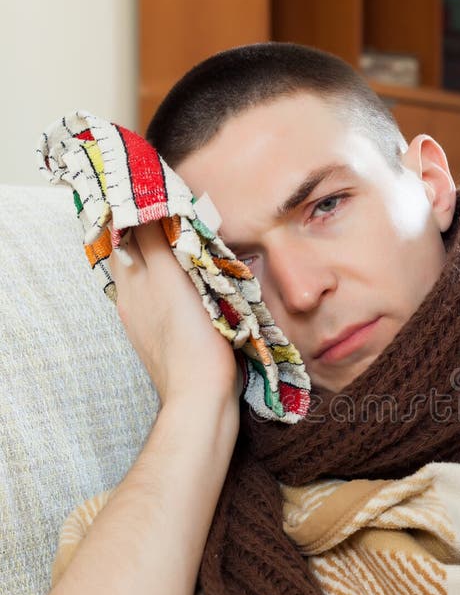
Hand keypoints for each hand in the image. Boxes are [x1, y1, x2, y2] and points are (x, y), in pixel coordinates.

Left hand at [111, 222, 238, 407]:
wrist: (201, 396)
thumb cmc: (190, 339)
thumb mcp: (171, 279)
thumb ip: (155, 243)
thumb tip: (143, 206)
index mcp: (130, 285)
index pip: (123, 238)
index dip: (137, 215)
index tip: (156, 198)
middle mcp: (132, 303)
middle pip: (136, 259)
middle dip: (152, 237)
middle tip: (176, 218)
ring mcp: (149, 325)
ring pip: (152, 281)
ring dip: (166, 262)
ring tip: (188, 247)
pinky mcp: (168, 341)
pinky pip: (168, 303)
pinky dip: (177, 286)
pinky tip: (196, 287)